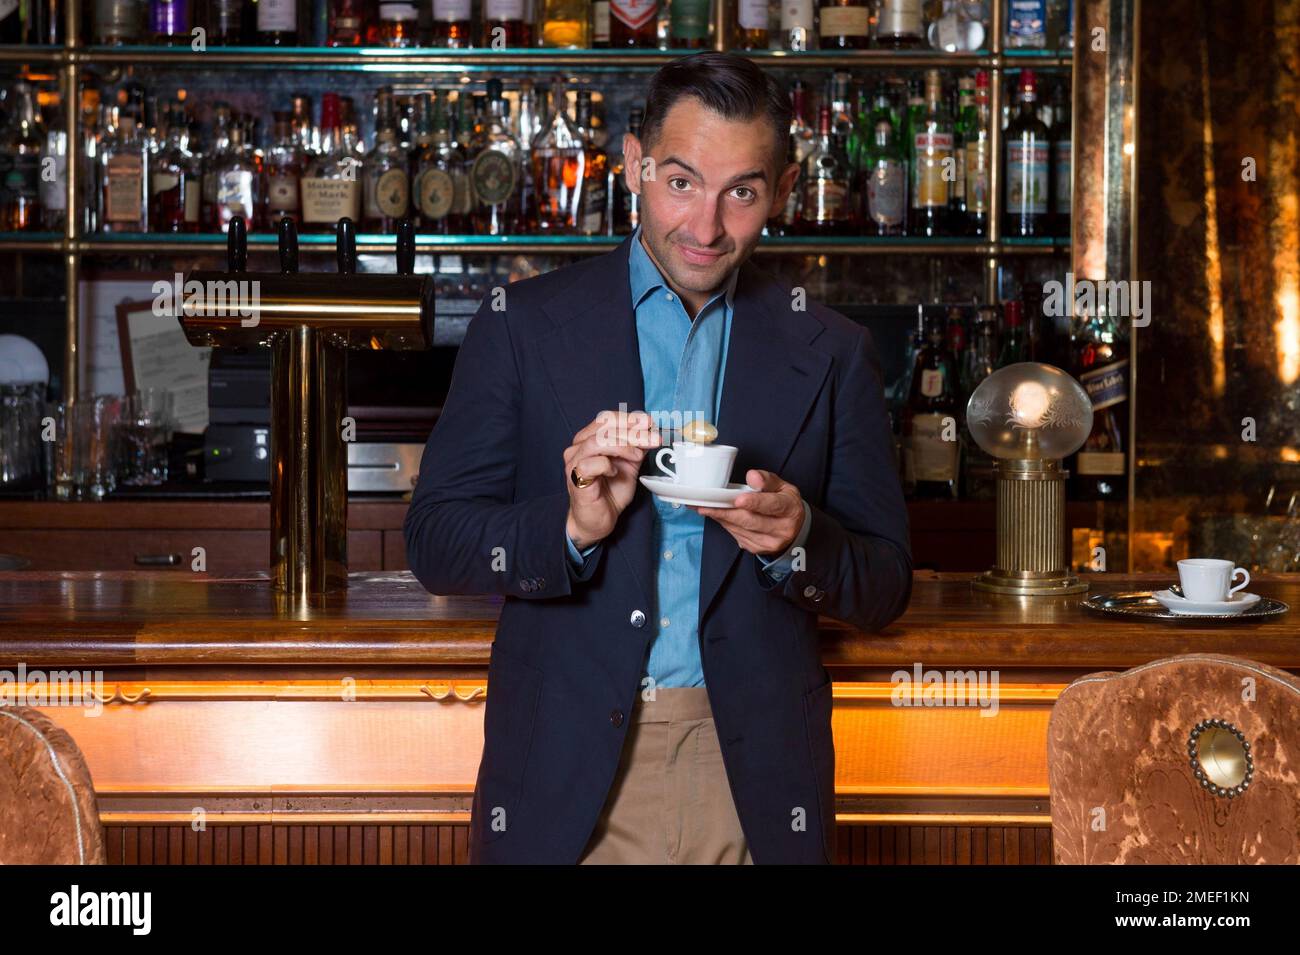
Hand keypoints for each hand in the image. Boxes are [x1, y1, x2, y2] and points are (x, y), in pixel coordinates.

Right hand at [564, 410, 660, 549]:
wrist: (597, 521)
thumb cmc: (609, 492)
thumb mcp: (629, 465)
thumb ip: (637, 448)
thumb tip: (651, 431)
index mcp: (589, 439)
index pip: (606, 419)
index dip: (629, 418)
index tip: (649, 422)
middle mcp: (578, 447)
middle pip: (604, 428)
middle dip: (633, 431)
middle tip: (654, 438)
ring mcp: (574, 462)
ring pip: (597, 442)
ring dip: (623, 446)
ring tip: (638, 456)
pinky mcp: (575, 478)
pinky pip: (591, 464)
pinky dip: (607, 464)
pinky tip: (615, 472)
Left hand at [692, 469, 804, 556]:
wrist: (793, 528)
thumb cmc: (784, 503)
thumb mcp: (783, 487)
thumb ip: (767, 480)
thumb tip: (752, 476)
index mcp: (790, 509)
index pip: (772, 505)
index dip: (754, 502)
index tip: (738, 499)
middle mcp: (782, 529)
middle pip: (750, 520)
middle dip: (726, 512)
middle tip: (706, 505)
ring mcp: (769, 542)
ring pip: (740, 529)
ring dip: (721, 517)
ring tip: (704, 507)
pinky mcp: (757, 549)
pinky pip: (736, 535)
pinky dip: (725, 523)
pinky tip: (716, 515)